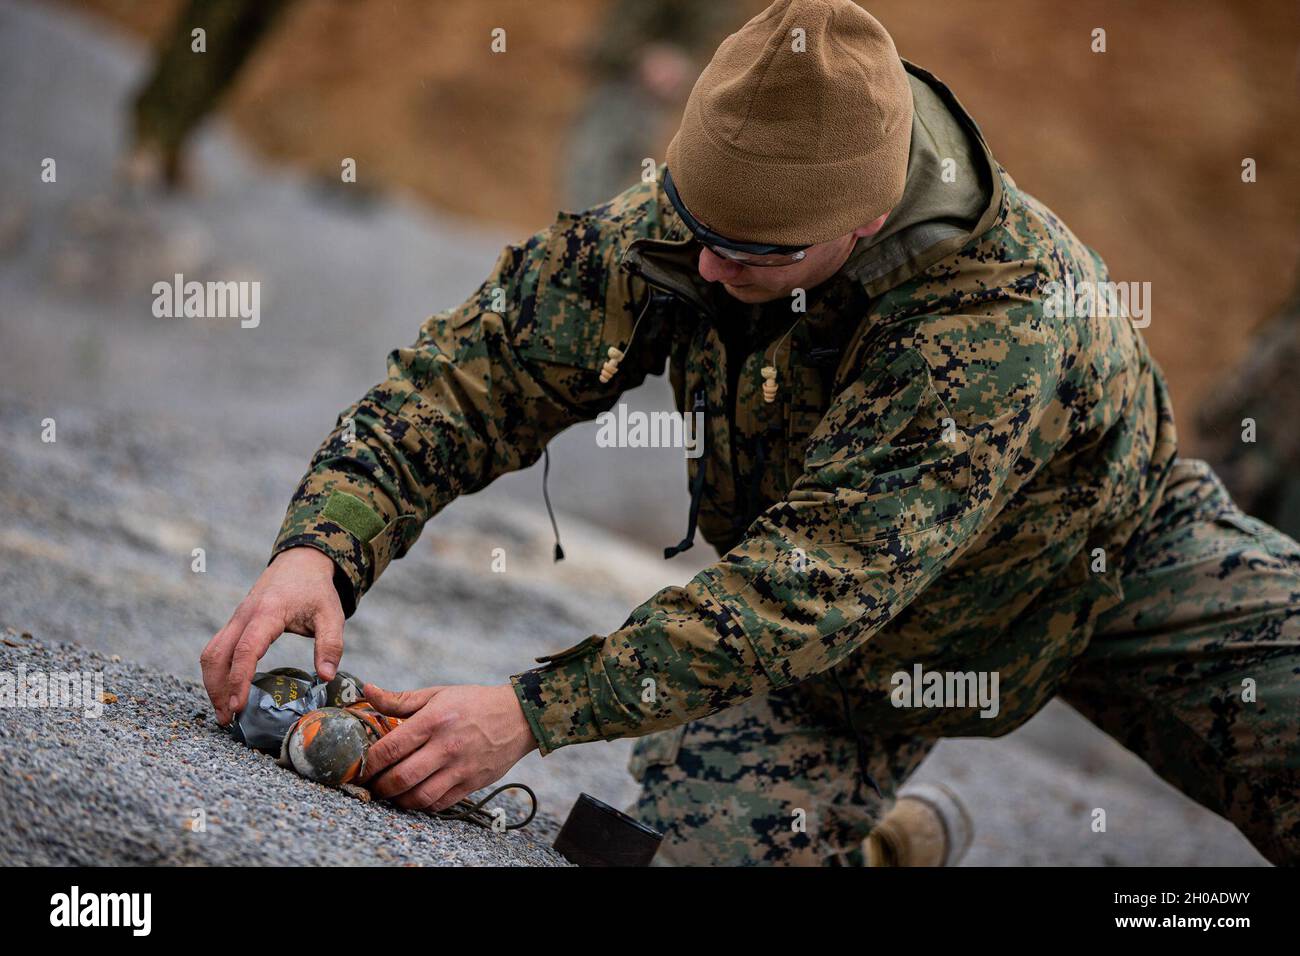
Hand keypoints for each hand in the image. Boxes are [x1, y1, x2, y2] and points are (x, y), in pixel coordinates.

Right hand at [200, 546, 343, 724]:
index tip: (238, 707)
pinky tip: (226, 690)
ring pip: (211, 653)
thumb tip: (325, 677)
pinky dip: (217, 671)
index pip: (246, 651)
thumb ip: (331, 645)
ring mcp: (236, 619)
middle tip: (227, 719)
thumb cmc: (316, 589)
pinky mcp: (235, 623)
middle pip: (217, 655)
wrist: (300, 562)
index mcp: (267, 613)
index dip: (239, 681)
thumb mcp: (332, 614)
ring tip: (224, 711)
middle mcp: (244, 616)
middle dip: (217, 689)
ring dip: (212, 682)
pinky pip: (217, 649)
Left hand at [359, 683, 537, 810]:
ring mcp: (461, 768)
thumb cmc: (474, 703)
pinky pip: (439, 804)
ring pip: (419, 797)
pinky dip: (422, 804)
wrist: (518, 717)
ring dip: (398, 799)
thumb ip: (400, 699)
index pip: (391, 748)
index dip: (368, 762)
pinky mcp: (472, 783)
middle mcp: (447, 746)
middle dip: (379, 786)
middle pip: (401, 778)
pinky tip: (415, 795)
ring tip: (391, 793)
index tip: (358, 767)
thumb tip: (368, 691)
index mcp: (434, 720)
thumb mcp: (438, 694)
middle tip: (370, 784)